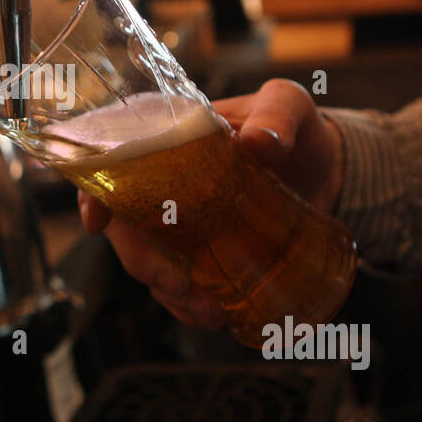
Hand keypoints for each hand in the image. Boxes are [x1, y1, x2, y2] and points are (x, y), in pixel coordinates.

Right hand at [77, 79, 344, 329]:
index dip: (93, 190)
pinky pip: (178, 283)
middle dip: (142, 261)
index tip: (98, 223)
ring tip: (209, 310)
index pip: (110, 160)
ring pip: (148, 261)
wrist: (328, 169)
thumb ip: (277, 115)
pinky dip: (189, 305)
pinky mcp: (199, 252)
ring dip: (168, 292)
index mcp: (168, 135)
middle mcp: (162, 181)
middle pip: (124, 226)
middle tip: (178, 284)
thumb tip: (259, 142)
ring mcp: (178, 222)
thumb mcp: (289, 106)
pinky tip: (217, 314)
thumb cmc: (297, 127)